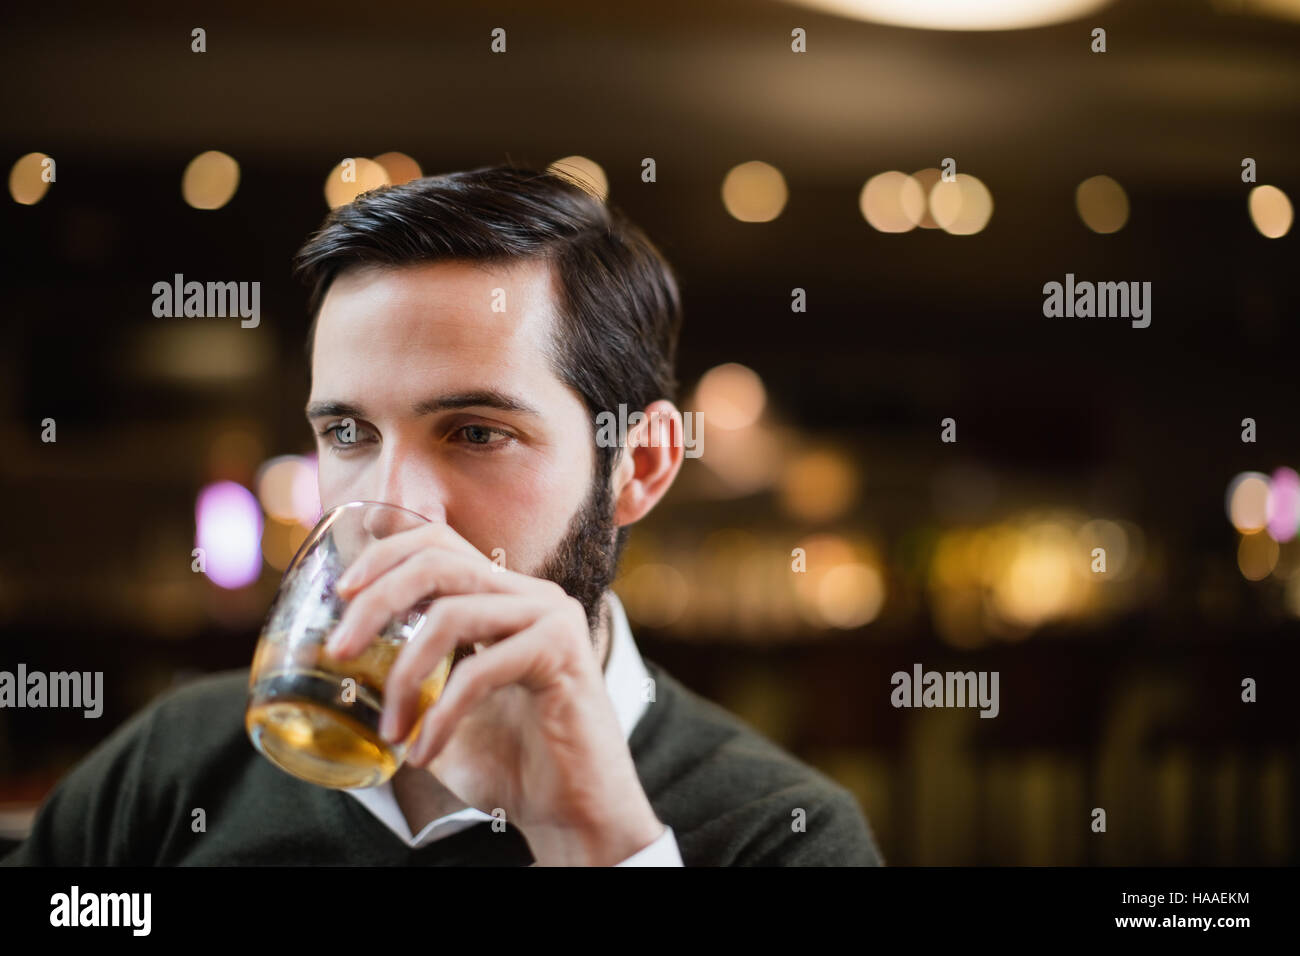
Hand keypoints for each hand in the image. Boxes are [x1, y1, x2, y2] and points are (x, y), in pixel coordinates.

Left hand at [323, 521, 664, 864]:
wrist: (574, 810)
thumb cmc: (511, 761)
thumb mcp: (444, 704)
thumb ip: (411, 670)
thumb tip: (341, 653)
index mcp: (506, 596)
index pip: (440, 541)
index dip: (385, 555)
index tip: (342, 593)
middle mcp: (532, 594)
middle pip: (439, 562)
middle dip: (377, 601)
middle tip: (338, 649)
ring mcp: (551, 617)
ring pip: (452, 614)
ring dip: (404, 676)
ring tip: (390, 729)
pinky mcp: (562, 652)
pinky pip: (479, 669)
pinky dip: (441, 715)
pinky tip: (424, 752)